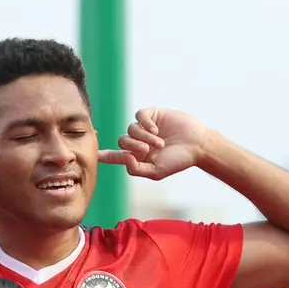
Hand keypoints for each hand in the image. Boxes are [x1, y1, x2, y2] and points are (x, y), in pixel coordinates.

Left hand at [97, 108, 211, 179]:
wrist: (197, 145)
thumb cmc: (178, 161)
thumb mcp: (156, 172)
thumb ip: (136, 169)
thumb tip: (124, 158)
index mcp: (137, 157)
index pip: (115, 156)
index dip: (103, 154)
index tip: (91, 154)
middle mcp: (139, 142)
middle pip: (122, 141)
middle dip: (132, 146)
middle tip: (147, 149)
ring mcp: (145, 128)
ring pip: (130, 129)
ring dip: (143, 136)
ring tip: (159, 143)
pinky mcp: (152, 115)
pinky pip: (139, 116)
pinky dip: (145, 123)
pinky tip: (156, 129)